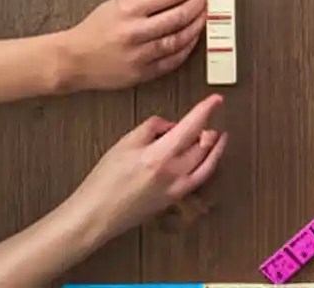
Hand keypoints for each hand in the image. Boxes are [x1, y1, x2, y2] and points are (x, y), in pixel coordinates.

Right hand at [60, 0, 210, 91]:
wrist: (72, 59)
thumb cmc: (95, 29)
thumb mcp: (117, 3)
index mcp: (127, 9)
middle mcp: (134, 32)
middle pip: (179, 16)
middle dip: (199, 4)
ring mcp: (139, 54)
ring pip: (180, 39)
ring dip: (197, 26)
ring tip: (204, 16)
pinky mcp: (142, 72)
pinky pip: (174, 60)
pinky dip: (187, 48)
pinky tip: (193, 38)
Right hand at [65, 95, 227, 241]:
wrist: (97, 215)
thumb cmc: (104, 180)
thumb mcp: (124, 144)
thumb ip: (151, 128)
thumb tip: (171, 124)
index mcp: (158, 156)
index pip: (190, 126)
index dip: (205, 110)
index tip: (216, 100)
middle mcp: (173, 172)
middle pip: (203, 144)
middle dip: (208, 127)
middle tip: (209, 116)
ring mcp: (178, 187)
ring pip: (208, 161)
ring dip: (215, 145)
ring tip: (215, 134)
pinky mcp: (177, 197)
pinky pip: (202, 177)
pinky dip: (210, 163)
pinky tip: (210, 156)